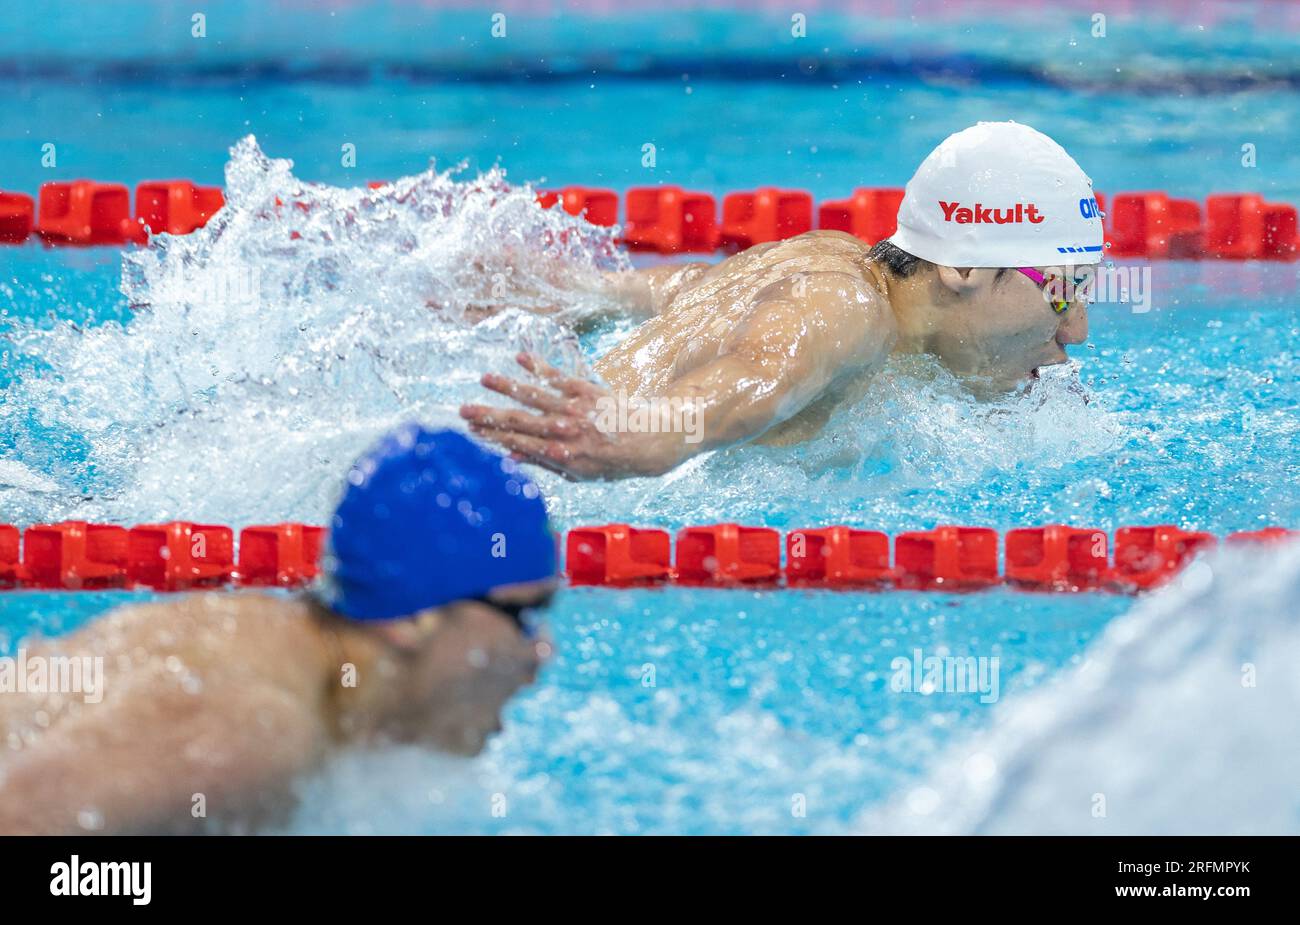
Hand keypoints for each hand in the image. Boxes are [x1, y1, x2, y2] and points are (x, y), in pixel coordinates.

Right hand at [460, 353, 679, 479]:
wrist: (656, 441)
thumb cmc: (617, 462)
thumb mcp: (582, 473)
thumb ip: (547, 464)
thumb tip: (513, 457)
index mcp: (562, 457)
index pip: (518, 445)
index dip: (492, 438)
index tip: (470, 433)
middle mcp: (566, 433)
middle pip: (519, 422)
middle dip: (489, 416)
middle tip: (462, 410)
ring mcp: (577, 410)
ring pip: (534, 397)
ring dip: (506, 387)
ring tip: (484, 379)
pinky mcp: (588, 391)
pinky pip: (558, 376)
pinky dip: (537, 366)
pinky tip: (518, 357)